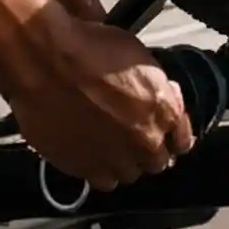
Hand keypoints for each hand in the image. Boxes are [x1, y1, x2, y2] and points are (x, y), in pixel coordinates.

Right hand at [0, 12, 194, 190]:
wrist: (45, 61)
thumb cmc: (88, 47)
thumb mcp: (137, 54)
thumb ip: (155, 84)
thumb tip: (161, 92)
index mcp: (164, 108)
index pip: (183, 139)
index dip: (172, 136)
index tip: (164, 134)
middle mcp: (145, 139)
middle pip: (158, 161)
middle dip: (148, 151)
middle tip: (131, 138)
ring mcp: (116, 158)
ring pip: (129, 174)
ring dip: (123, 163)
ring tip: (108, 148)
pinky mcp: (85, 168)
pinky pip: (101, 181)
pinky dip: (99, 171)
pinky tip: (91, 156)